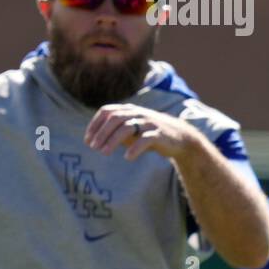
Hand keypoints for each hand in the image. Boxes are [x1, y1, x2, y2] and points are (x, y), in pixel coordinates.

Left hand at [84, 104, 200, 161]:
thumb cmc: (151, 134)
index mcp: (130, 110)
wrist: (181, 138)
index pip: (107, 111)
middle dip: (102, 133)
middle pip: (115, 118)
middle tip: (93, 147)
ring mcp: (150, 123)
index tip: (87, 140)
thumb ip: (115, 131)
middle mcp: (139, 113)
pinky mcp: (160, 134)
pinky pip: (145, 140)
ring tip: (104, 153)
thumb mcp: (132, 129)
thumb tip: (92, 140)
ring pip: (127, 128)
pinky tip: (127, 158)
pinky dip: (135, 148)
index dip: (95, 124)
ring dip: (112, 140)